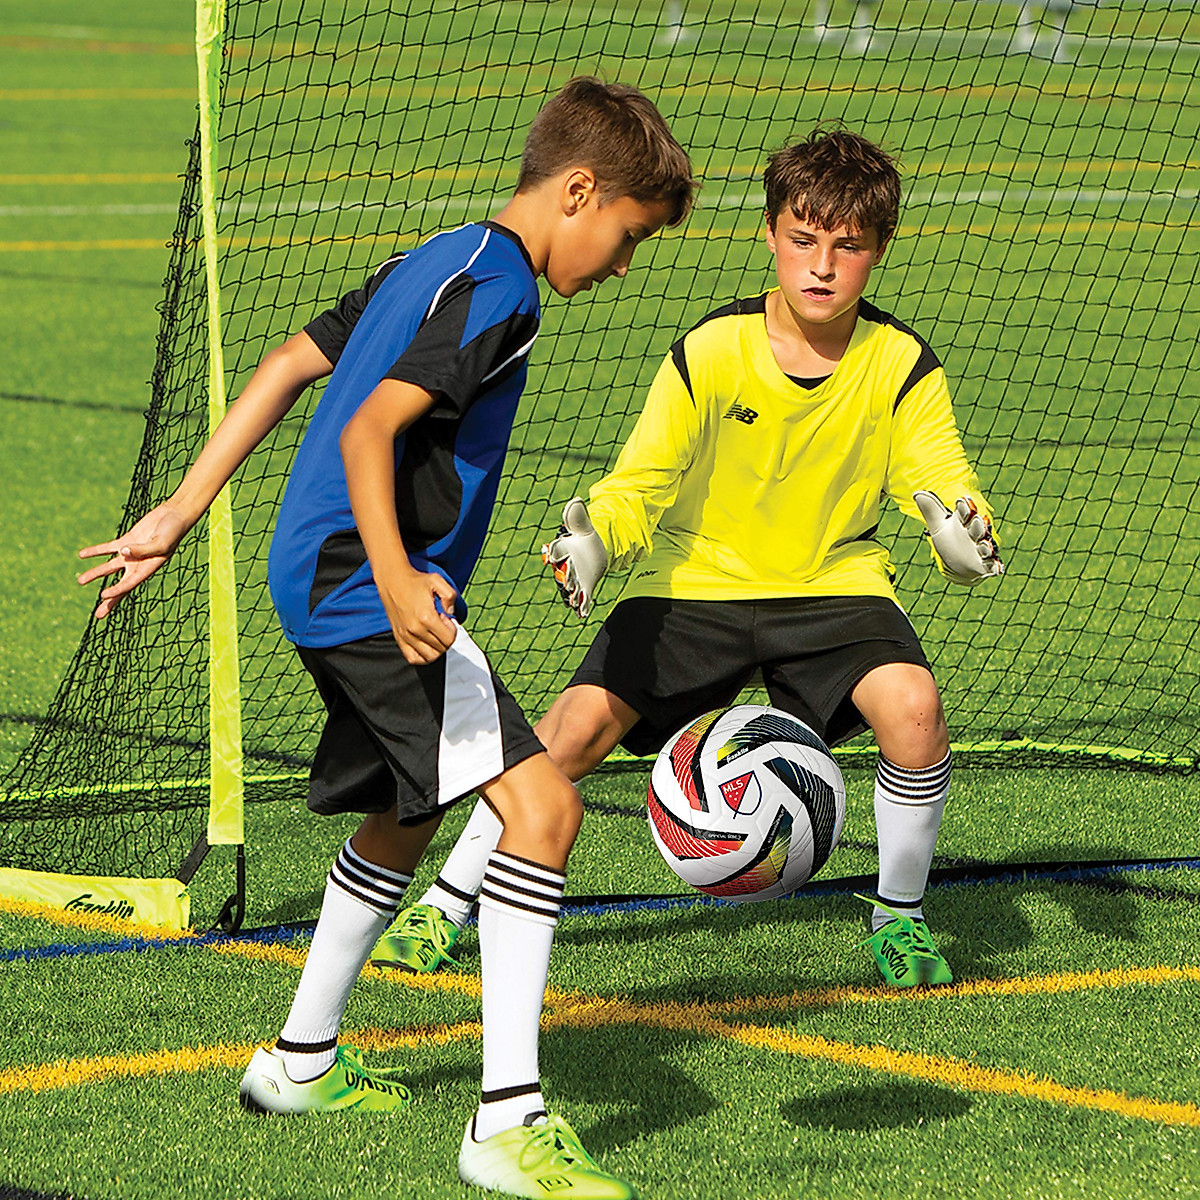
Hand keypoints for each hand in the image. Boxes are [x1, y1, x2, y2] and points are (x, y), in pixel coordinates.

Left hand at [77, 502, 191, 618]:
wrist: (174, 516)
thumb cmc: (172, 532)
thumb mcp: (161, 542)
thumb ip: (142, 549)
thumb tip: (122, 551)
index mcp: (149, 568)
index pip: (130, 583)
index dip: (117, 590)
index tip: (104, 595)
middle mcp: (138, 565)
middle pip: (120, 585)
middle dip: (109, 600)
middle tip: (98, 615)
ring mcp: (130, 553)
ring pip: (109, 567)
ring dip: (95, 574)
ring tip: (80, 581)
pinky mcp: (126, 540)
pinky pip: (107, 548)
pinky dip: (95, 552)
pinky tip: (82, 555)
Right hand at [380, 566, 458, 664]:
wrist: (393, 581)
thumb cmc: (416, 581)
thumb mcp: (437, 581)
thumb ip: (450, 595)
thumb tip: (451, 612)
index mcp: (427, 617)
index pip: (449, 639)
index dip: (453, 630)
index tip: (446, 619)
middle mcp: (415, 630)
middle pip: (441, 648)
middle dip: (445, 637)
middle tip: (439, 623)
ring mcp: (406, 636)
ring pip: (430, 656)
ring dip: (436, 647)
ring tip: (432, 632)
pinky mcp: (399, 638)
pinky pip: (413, 658)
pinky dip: (423, 656)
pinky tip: (425, 643)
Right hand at [541, 497, 607, 618]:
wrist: (594, 548)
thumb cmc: (584, 536)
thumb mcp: (582, 525)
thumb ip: (577, 516)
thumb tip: (576, 500)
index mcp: (561, 550)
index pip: (554, 553)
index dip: (552, 555)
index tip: (551, 557)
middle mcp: (563, 567)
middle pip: (562, 574)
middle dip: (565, 579)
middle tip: (568, 583)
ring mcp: (573, 579)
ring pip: (569, 589)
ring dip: (571, 595)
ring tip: (574, 601)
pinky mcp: (584, 588)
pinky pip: (581, 598)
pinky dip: (581, 606)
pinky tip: (582, 614)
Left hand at [913, 491, 1003, 585]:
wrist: (959, 564)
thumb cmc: (951, 540)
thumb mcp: (938, 526)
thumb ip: (931, 510)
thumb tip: (916, 493)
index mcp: (964, 522)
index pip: (964, 513)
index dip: (963, 508)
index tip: (961, 502)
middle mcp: (975, 534)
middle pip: (977, 528)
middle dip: (978, 525)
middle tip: (977, 520)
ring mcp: (981, 550)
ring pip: (985, 546)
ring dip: (986, 546)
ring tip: (985, 545)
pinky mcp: (985, 565)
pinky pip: (991, 566)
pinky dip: (994, 567)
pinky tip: (996, 569)